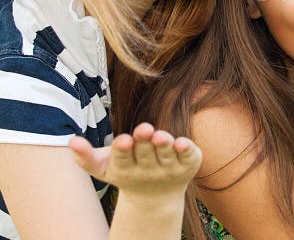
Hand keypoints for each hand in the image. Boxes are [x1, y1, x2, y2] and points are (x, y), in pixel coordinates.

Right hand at [68, 122, 201, 194]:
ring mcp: (170, 168)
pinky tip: (182, 142)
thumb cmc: (126, 173)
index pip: (123, 158)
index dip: (123, 149)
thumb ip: (85, 157)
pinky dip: (186, 149)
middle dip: (144, 141)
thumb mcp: (104, 168)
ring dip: (164, 144)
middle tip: (144, 129)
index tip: (123, 140)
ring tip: (160, 135)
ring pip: (167, 154)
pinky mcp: (188, 164)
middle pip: (146, 153)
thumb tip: (71, 141)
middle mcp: (148, 170)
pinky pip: (188, 156)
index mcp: (125, 169)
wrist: (156, 197)